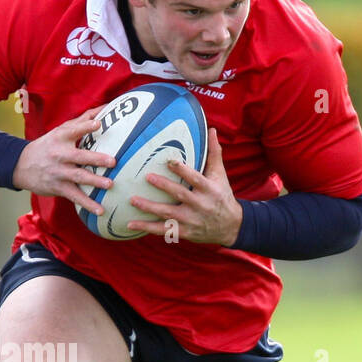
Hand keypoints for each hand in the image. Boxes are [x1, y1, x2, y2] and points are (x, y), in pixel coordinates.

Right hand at [12, 108, 115, 216]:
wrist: (22, 166)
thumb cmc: (48, 145)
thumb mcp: (60, 131)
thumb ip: (82, 121)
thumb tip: (105, 108)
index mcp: (60, 138)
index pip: (74, 130)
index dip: (86, 126)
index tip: (98, 124)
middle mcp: (59, 154)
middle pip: (79, 156)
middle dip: (96, 158)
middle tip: (112, 161)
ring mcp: (59, 172)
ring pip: (78, 177)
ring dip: (94, 181)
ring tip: (109, 184)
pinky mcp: (58, 187)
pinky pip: (75, 196)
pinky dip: (87, 204)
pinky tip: (101, 210)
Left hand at [125, 128, 242, 245]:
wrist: (231, 226)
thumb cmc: (222, 196)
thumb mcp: (220, 176)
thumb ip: (214, 153)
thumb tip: (211, 130)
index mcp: (209, 189)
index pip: (195, 178)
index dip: (183, 171)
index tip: (169, 161)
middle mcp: (200, 205)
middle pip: (180, 195)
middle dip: (164, 186)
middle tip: (147, 176)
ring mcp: (191, 220)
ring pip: (168, 214)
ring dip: (149, 208)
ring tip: (133, 200)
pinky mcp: (184, 232)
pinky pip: (163, 230)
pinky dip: (147, 228)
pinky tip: (130, 224)